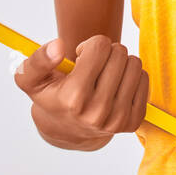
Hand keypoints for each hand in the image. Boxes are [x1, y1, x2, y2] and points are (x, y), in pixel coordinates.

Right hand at [13, 34, 149, 149]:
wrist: (68, 130)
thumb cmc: (51, 97)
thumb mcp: (30, 80)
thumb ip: (37, 60)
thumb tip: (58, 46)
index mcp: (73, 99)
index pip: (99, 47)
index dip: (90, 45)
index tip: (82, 56)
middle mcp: (97, 112)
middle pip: (119, 53)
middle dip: (107, 52)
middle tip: (95, 64)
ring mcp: (118, 119)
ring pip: (134, 64)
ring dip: (121, 62)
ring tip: (105, 73)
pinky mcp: (134, 121)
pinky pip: (144, 79)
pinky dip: (132, 76)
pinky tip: (116, 85)